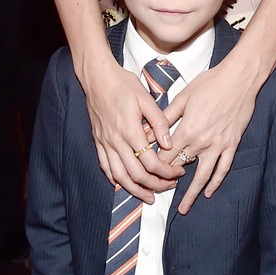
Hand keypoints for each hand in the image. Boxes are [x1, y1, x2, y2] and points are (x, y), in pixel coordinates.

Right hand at [83, 56, 180, 200]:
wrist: (97, 78)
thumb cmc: (123, 84)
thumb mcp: (146, 98)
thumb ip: (159, 122)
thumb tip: (169, 144)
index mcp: (130, 131)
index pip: (151, 163)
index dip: (167, 172)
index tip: (178, 172)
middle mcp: (116, 141)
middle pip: (137, 175)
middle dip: (156, 185)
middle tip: (170, 186)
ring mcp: (105, 143)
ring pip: (119, 177)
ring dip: (136, 190)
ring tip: (150, 196)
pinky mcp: (98, 142)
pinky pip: (105, 168)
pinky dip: (116, 180)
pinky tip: (126, 184)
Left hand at [163, 55, 259, 214]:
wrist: (239, 79)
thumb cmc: (210, 83)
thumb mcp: (183, 97)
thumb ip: (165, 118)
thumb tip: (148, 133)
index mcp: (187, 130)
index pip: (166, 155)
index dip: (155, 164)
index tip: (146, 171)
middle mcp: (202, 142)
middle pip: (180, 167)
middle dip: (168, 180)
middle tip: (158, 192)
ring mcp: (218, 145)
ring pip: (203, 176)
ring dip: (192, 194)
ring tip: (184, 209)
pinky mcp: (231, 145)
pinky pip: (223, 168)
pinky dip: (216, 182)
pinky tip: (209, 193)